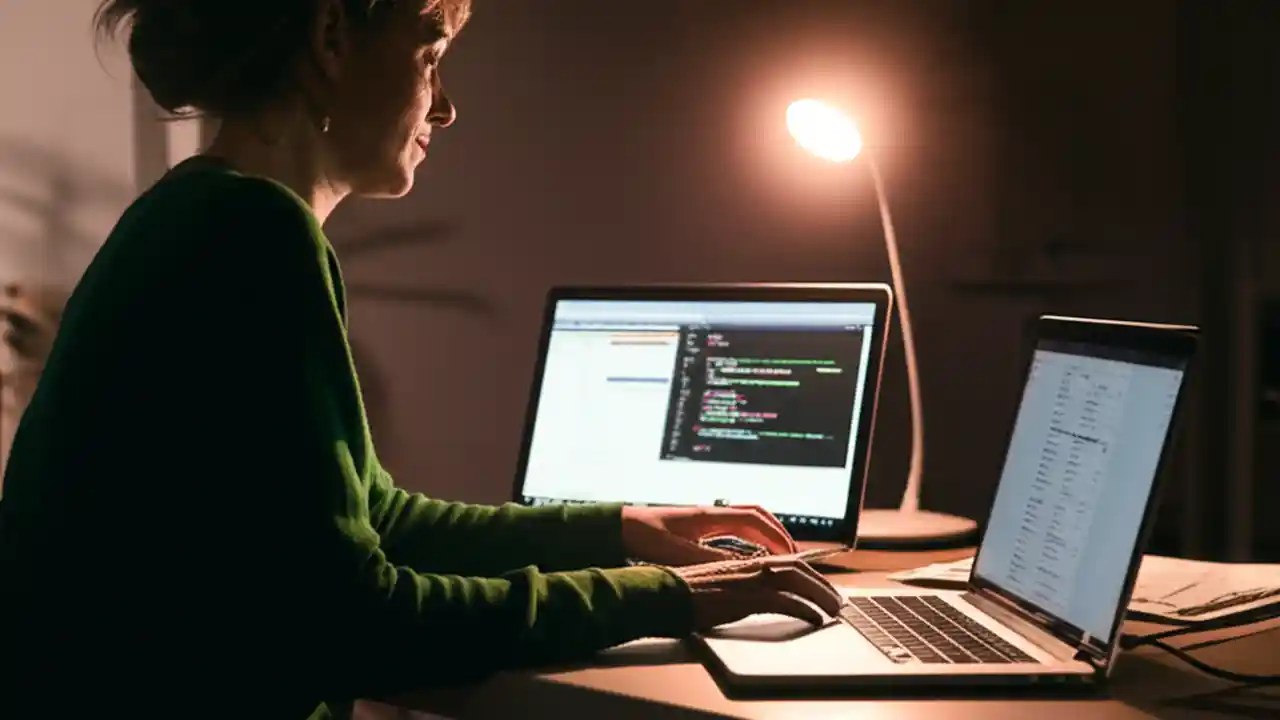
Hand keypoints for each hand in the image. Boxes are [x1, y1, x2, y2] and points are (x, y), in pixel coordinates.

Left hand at [621, 504, 797, 565]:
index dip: (775, 535)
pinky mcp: (694, 530)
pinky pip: (730, 531)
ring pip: (743, 523)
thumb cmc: (641, 538)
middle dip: (776, 534)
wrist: (615, 528)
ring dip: (763, 537)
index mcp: (708, 516)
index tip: (790, 554)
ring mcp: (702, 521)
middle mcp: (709, 514)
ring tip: (777, 559)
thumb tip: (741, 568)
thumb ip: (707, 560)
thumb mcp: (675, 553)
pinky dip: (747, 542)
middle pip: (754, 516)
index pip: (753, 519)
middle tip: (792, 556)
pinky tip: (747, 560)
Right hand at [674, 555, 844, 628]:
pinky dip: (804, 609)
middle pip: (797, 568)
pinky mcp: (747, 596)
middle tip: (835, 600)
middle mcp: (751, 565)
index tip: (820, 586)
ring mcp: (750, 579)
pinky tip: (813, 619)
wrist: (664, 594)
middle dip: (820, 584)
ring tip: (832, 610)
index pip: (786, 562)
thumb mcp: (719, 583)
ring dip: (819, 595)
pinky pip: (785, 602)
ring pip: (797, 581)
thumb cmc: (685, 592)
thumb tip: (758, 596)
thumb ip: (741, 584)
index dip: (807, 574)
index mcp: (745, 561)